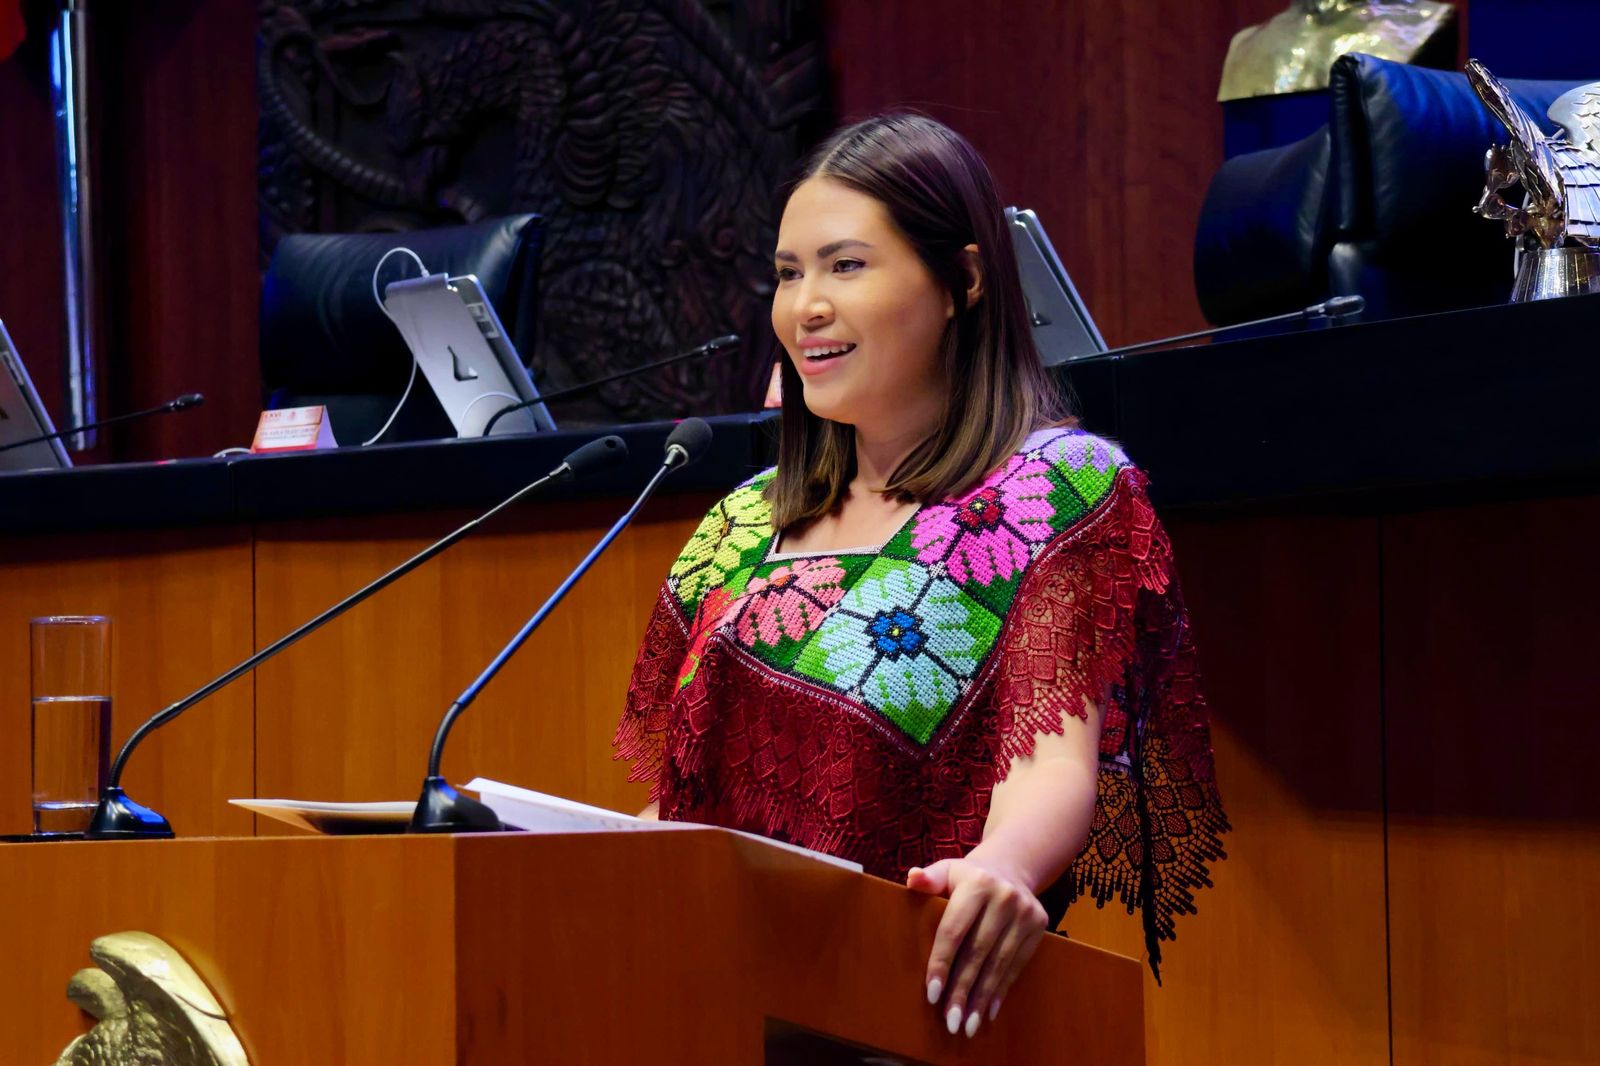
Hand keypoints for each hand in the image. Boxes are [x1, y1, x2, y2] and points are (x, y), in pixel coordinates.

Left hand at [906, 855, 1047, 1037]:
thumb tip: (912, 879)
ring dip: (982, 998)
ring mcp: (1025, 912)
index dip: (942, 963)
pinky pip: (1018, 964)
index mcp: (977, 883)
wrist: (1010, 868)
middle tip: (950, 1021)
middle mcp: (1004, 897)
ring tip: (968, 1025)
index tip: (932, 995)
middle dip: (962, 990)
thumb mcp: (946, 871)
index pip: (954, 930)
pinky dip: (1002, 990)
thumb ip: (929, 878)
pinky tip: (989, 1011)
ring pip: (999, 963)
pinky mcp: (1039, 925)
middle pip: (977, 952)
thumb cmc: (967, 878)